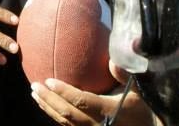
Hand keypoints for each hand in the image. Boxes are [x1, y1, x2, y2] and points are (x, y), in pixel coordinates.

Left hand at [30, 70, 154, 125]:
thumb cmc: (143, 108)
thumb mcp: (140, 90)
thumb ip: (124, 75)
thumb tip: (112, 59)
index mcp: (107, 111)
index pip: (80, 101)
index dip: (63, 92)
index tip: (48, 80)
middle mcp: (97, 124)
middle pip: (66, 113)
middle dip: (48, 99)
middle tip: (34, 85)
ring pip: (64, 122)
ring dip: (48, 108)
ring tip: (35, 94)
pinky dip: (55, 115)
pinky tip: (47, 105)